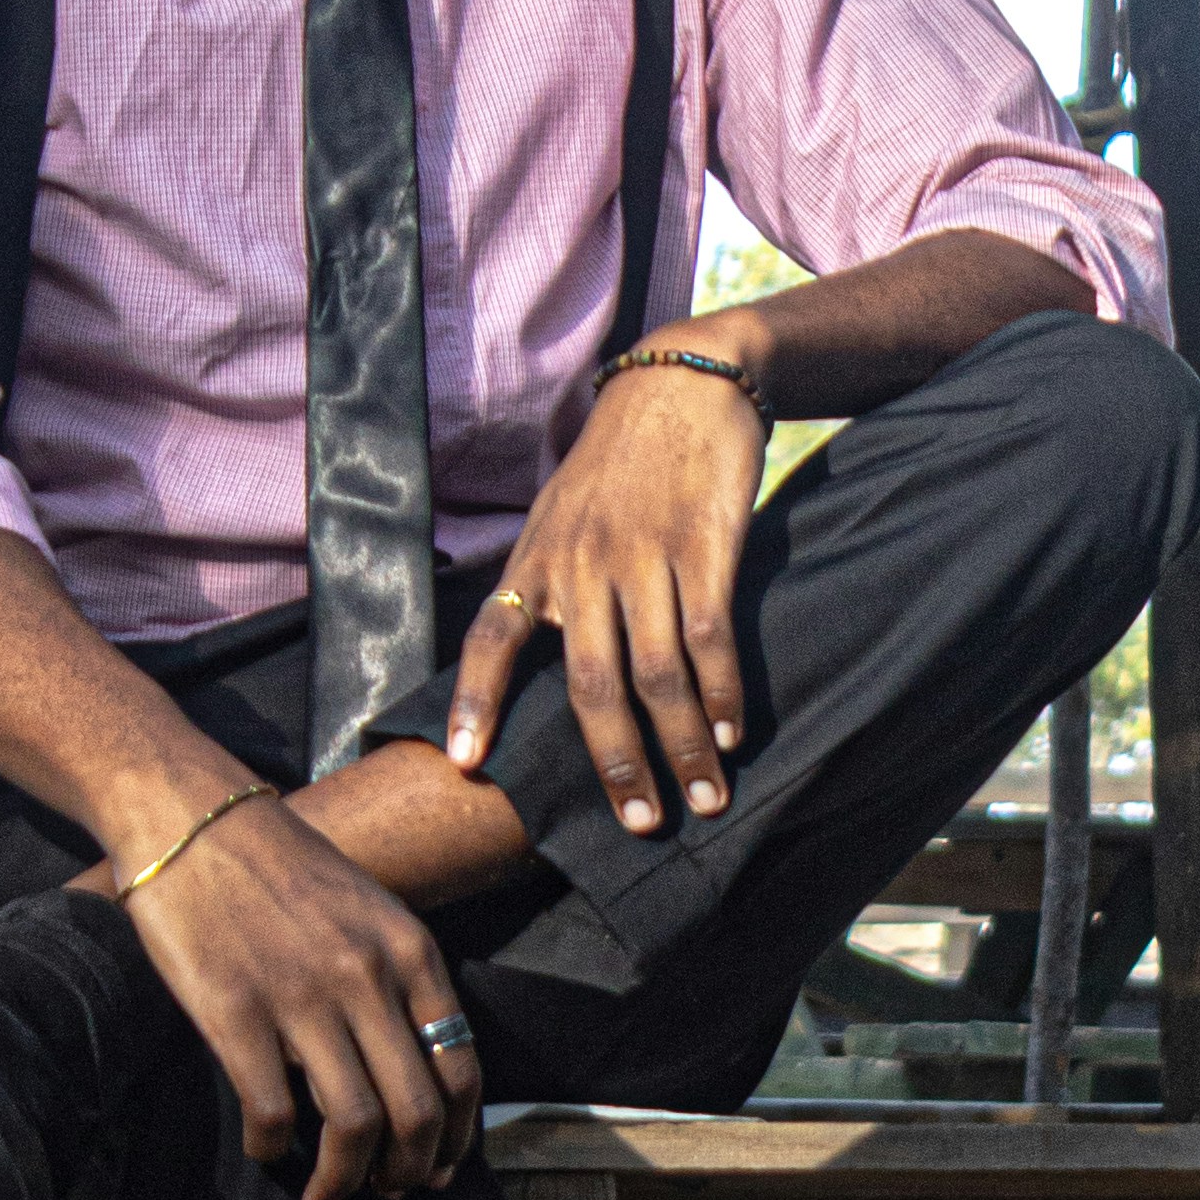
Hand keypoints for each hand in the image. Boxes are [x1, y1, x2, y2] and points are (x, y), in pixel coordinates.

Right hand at [106, 789, 480, 1199]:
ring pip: (352, 1126)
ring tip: (328, 1197)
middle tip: (387, 1194)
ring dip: (344, 1181)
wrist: (194, 817)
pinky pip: (272, 1112)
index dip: (457, 1138)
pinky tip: (266, 1150)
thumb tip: (416, 1071)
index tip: (440, 1169)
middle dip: (408, 1173)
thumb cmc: (281, 867)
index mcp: (410, 952)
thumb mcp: (369, 910)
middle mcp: (366, 977)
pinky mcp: (234, 1012)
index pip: (461, 1071)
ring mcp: (300, 996)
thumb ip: (398, 980)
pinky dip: (273, 1150)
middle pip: (416, 1112)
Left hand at [443, 345, 768, 834]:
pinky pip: (709, 636)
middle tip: (639, 822)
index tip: (466, 765)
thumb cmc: (622, 458)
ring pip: (655, 673)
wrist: (685, 377)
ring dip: (682, 745)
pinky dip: (722, 691)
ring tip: (704, 798)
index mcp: (539, 557)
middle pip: (587, 682)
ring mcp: (642, 554)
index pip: (492, 635)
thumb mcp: (562, 510)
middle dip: (613, 762)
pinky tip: (734, 732)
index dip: (476, 702)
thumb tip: (527, 663)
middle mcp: (582, 562)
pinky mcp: (703, 544)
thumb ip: (548, 580)